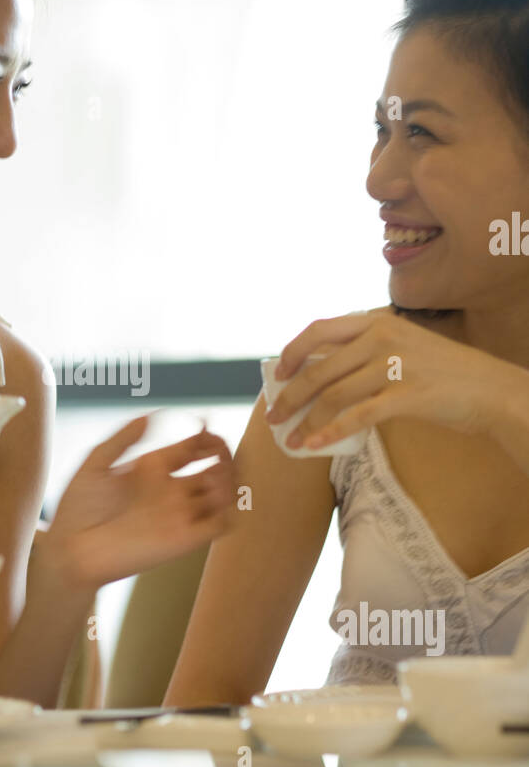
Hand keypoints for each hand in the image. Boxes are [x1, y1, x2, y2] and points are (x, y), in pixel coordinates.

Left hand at [42, 414, 234, 590]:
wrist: (72, 550)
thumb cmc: (78, 509)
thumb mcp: (96, 464)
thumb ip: (123, 438)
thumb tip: (150, 415)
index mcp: (154, 468)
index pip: (193, 448)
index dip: (206, 435)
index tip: (205, 425)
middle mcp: (171, 490)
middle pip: (215, 469)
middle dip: (226, 456)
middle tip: (220, 450)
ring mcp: (180, 515)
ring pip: (223, 494)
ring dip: (230, 480)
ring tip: (217, 472)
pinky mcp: (185, 539)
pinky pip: (219, 524)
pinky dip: (228, 509)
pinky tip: (216, 495)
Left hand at [264, 308, 526, 450]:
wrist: (493, 390)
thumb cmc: (445, 374)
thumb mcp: (405, 346)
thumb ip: (367, 351)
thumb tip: (320, 373)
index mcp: (378, 321)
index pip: (319, 329)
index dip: (292, 352)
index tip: (278, 374)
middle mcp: (382, 337)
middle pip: (319, 368)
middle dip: (290, 395)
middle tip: (274, 416)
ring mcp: (395, 365)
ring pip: (333, 395)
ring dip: (306, 420)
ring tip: (291, 440)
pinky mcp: (407, 395)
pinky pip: (358, 417)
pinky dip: (331, 432)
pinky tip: (315, 445)